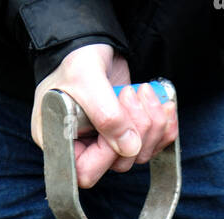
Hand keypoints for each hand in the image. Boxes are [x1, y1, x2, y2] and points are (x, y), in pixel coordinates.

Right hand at [31, 43, 177, 188]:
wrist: (93, 42)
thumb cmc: (78, 57)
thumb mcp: (85, 80)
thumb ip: (106, 115)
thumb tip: (130, 147)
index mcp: (59, 141)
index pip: (86, 172)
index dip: (107, 153)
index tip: (113, 121)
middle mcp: (82, 148)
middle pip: (119, 164)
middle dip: (136, 130)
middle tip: (131, 94)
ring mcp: (106, 143)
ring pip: (139, 155)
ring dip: (152, 125)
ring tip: (144, 92)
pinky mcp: (127, 135)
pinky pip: (153, 145)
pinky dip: (164, 127)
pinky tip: (165, 106)